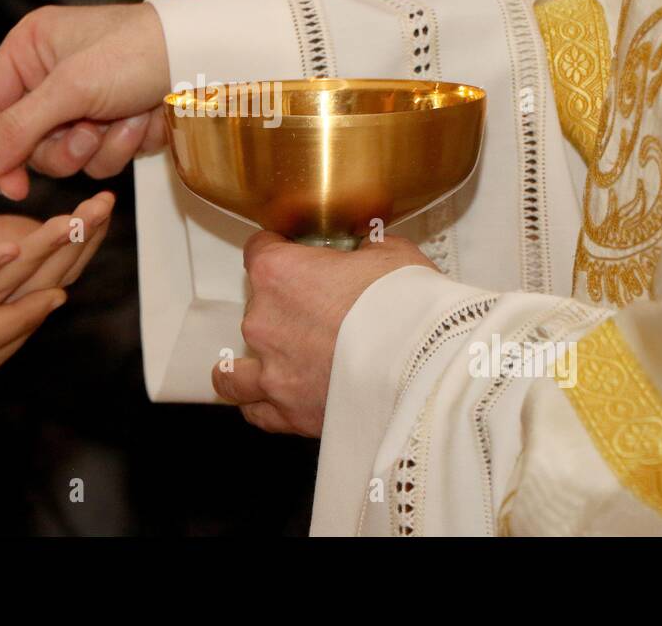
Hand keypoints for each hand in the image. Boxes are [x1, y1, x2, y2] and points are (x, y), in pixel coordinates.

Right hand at [0, 3, 168, 198]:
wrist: (206, 61)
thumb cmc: (138, 52)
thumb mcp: (70, 88)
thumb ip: (17, 129)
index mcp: (28, 50)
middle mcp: (50, 77)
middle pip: (23, 142)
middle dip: (58, 146)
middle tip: (84, 134)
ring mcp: (82, 104)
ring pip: (63, 158)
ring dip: (94, 147)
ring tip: (121, 117)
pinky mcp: (111, 126)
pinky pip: (98, 161)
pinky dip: (121, 147)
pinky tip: (142, 120)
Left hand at [212, 231, 437, 436]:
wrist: (426, 367)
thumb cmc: (408, 308)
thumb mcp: (392, 254)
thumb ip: (366, 250)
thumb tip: (368, 250)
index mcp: (280, 273)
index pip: (259, 250)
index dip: (279, 251)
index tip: (292, 256)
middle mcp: (264, 320)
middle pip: (257, 306)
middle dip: (284, 308)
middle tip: (318, 314)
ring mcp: (271, 370)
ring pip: (234, 370)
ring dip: (249, 364)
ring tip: (265, 364)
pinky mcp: (287, 412)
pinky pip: (256, 411)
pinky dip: (260, 405)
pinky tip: (267, 402)